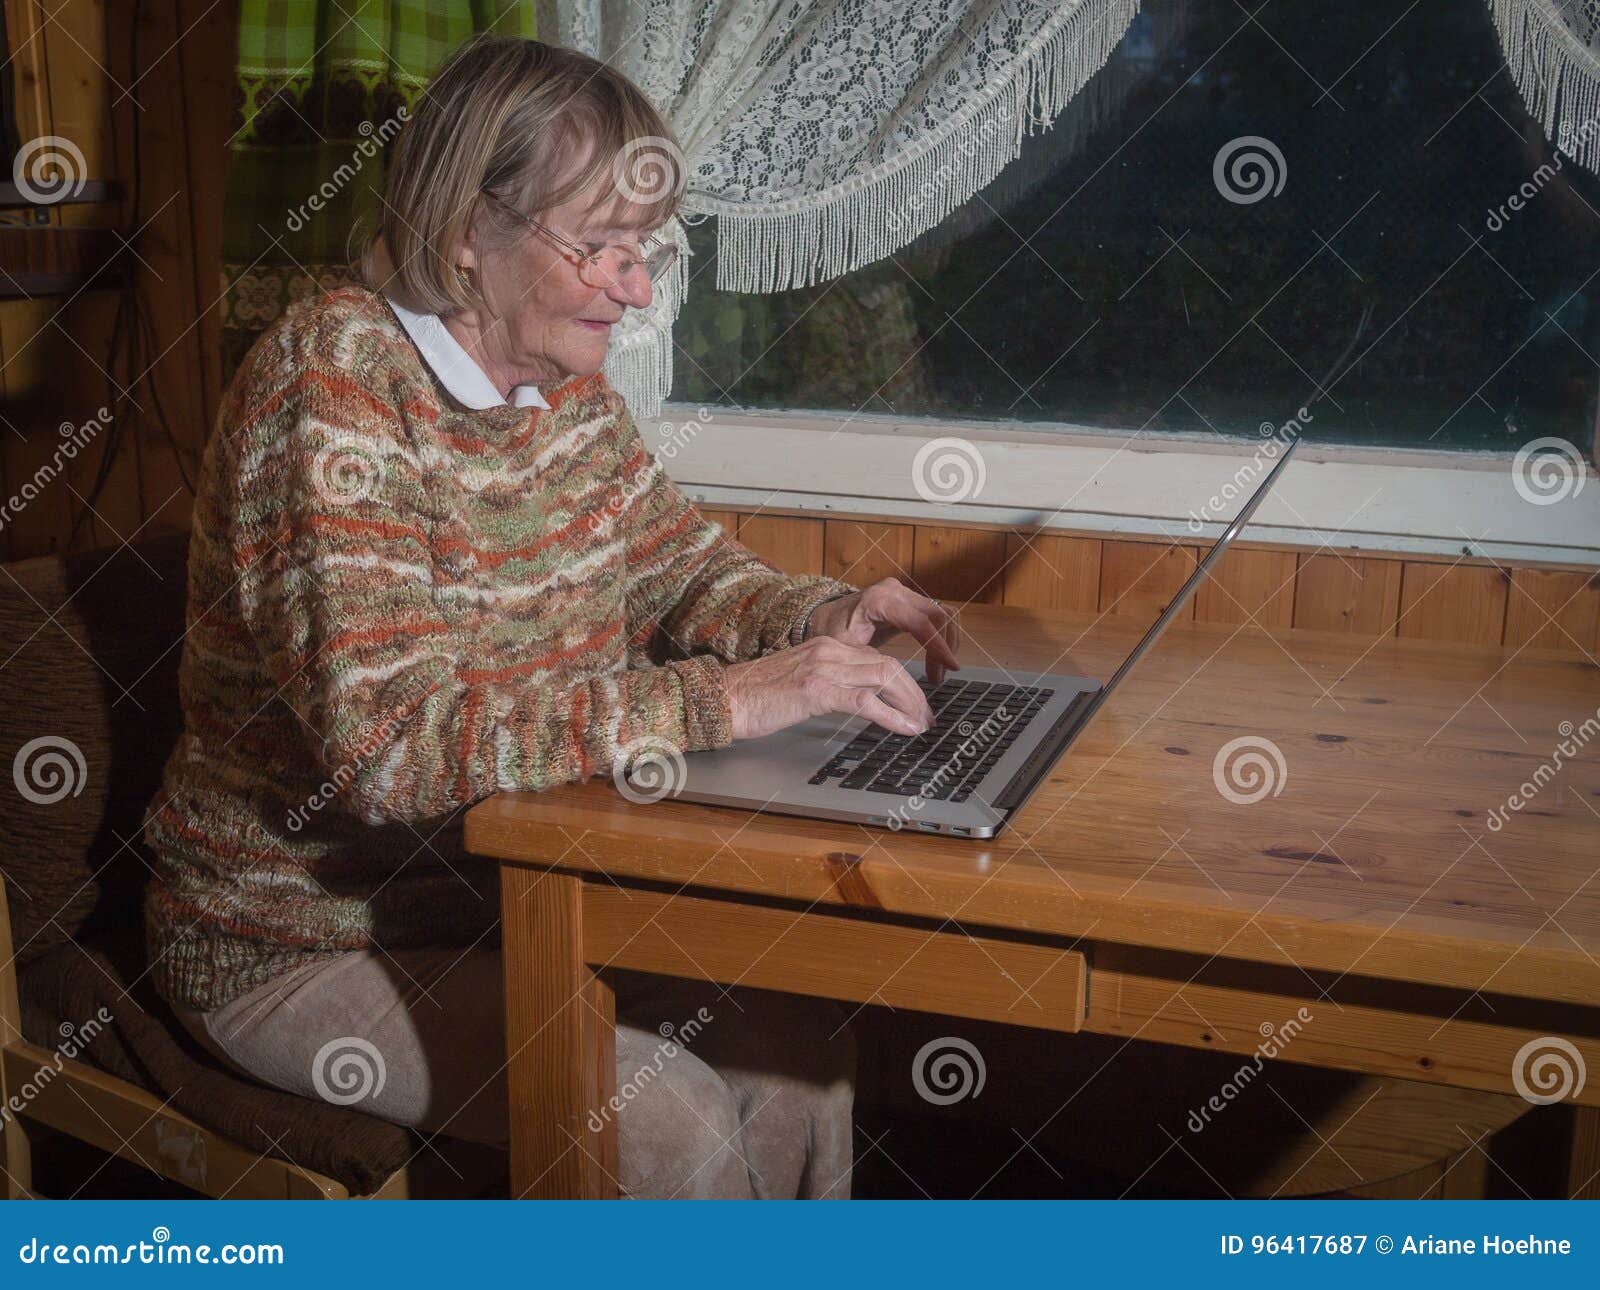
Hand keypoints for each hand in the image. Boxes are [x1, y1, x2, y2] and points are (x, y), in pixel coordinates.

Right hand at [722, 637, 933, 740]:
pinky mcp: (816, 690)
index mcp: (825, 645)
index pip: (878, 657)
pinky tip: (904, 729)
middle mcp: (828, 650)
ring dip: (910, 703)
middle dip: (914, 692)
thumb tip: (857, 699)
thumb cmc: (754, 697)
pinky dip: (891, 716)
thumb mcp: (798, 680)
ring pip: (884, 677)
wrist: (723, 698)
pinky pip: (865, 701)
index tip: (915, 703)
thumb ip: (827, 681)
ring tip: (921, 724)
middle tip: (927, 716)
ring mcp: (823, 668)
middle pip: (889, 665)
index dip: (904, 681)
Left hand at [805, 578, 961, 684]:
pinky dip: (943, 637)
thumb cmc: (833, 633)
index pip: (920, 621)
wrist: (827, 617)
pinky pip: (938, 616)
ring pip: (944, 614)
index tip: (950, 666)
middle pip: (938, 615)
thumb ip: (870, 663)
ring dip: (947, 644)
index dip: (938, 645)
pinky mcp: (910, 601)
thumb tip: (895, 684)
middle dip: (944, 648)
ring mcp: (905, 594)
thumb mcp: (847, 650)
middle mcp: (895, 591)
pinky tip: (936, 659)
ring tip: (937, 672)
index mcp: (878, 600)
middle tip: (938, 677)